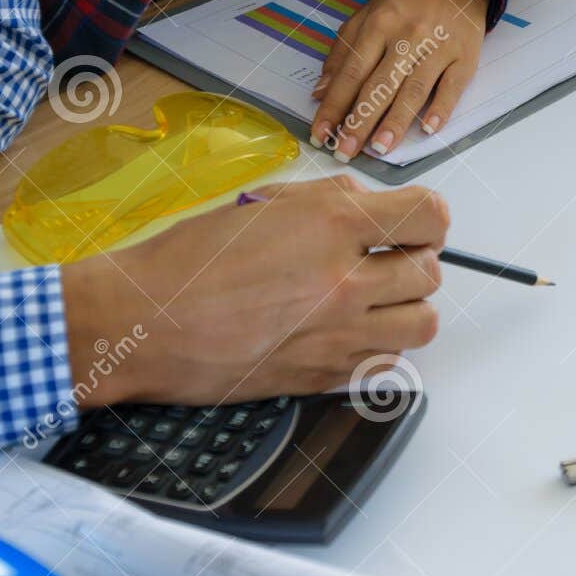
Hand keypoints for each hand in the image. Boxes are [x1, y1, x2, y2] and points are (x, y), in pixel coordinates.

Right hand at [61, 176, 448, 405]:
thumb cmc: (187, 262)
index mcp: (331, 225)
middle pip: (431, 272)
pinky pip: (387, 362)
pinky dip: (378, 347)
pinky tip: (347, 331)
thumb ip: (328, 199)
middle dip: (414, 261)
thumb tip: (370, 202)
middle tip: (385, 259)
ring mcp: (339, 334)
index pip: (431, 216)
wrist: (144, 323)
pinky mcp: (326, 376)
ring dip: (406, 307)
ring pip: (423, 323)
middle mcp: (345, 280)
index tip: (414, 223)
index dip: (427, 218)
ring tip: (373, 299)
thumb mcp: (260, 203)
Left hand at [309, 0, 491, 159]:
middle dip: (359, 122)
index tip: (320, 134)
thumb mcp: (367, 16)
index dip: (334, 106)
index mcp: (378, 25)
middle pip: (379, 86)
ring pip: (413, 90)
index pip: (351, 73)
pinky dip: (441, 109)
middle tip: (345, 152)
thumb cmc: (405, 2)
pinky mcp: (464, 57)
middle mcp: (406, 37)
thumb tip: (320, 92)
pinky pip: (451, 87)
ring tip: (379, 149)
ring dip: (396, 122)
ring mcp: (438, 47)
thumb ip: (342, 53)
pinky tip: (428, 129)